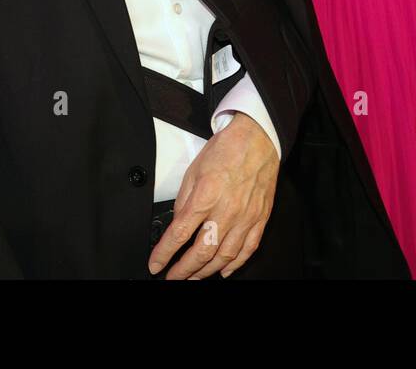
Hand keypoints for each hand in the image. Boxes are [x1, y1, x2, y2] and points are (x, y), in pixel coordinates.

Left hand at [149, 112, 278, 279]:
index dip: (164, 254)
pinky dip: (235, 264)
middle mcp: (226, 210)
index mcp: (205, 196)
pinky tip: (224, 271)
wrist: (257, 138)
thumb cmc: (226, 150)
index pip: (179, 235)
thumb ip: (184, 201)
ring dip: (206, 272)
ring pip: (224, 256)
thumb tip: (178, 225)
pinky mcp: (260, 218)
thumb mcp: (193, 171)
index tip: (155, 265)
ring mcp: (246, 217)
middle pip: (201, 252)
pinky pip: (248, 249)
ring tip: (194, 277)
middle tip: (173, 278)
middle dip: (183, 271)